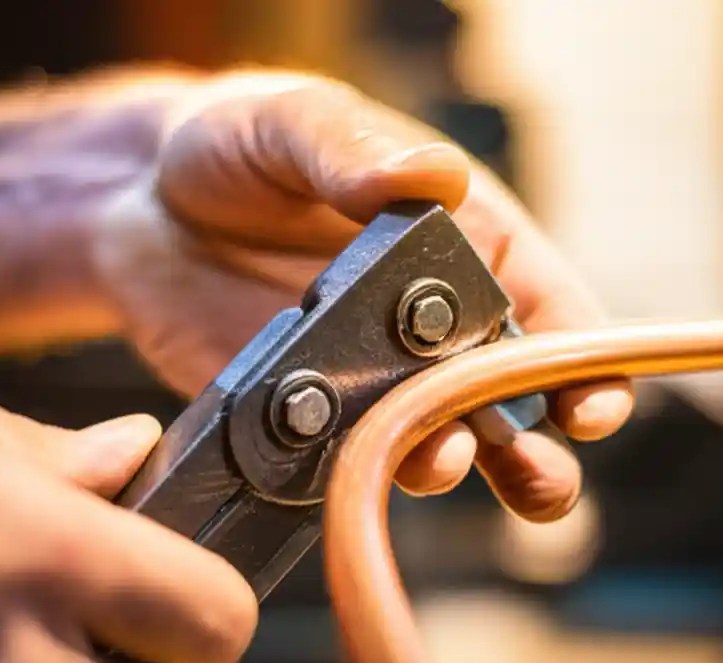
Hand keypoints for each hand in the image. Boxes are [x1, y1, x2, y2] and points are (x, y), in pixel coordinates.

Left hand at [92, 72, 633, 520]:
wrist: (136, 203)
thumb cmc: (236, 142)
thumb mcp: (294, 123)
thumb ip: (355, 150)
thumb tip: (431, 177)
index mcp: (468, 248)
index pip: (555, 316)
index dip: (585, 365)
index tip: (586, 405)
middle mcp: (435, 328)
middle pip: (514, 404)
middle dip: (536, 452)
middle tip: (536, 480)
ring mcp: (375, 382)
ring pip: (440, 446)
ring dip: (451, 467)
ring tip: (437, 465)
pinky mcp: (310, 421)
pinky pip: (348, 464)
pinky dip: (356, 479)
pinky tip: (348, 474)